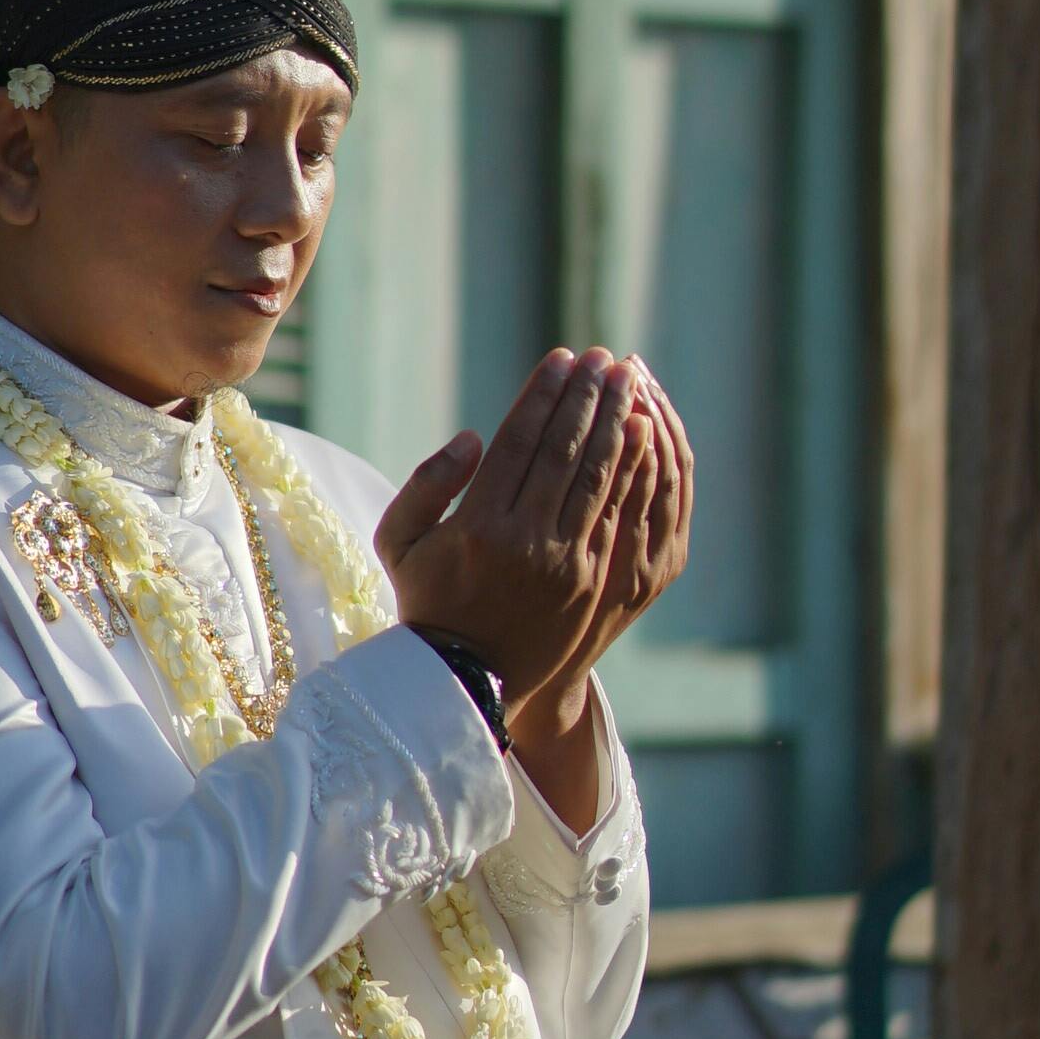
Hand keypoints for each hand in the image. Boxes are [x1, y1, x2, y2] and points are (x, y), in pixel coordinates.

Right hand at [374, 349, 641, 708]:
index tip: (562, 358)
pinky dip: (630, 465)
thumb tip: (475, 437)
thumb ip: (426, 484)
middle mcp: (525, 538)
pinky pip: (614, 508)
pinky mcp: (591, 576)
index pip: (519, 440)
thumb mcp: (399, 542)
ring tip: (627, 380)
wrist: (467, 681)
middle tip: (603, 358)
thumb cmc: (427, 601)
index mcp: (477, 524)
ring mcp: (564, 559)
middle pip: (564, 448)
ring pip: (597, 474)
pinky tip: (640, 431)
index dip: (543, 394)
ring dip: (615, 420)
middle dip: (587, 395)